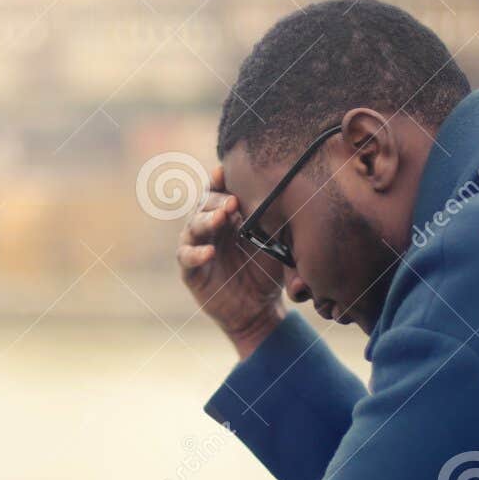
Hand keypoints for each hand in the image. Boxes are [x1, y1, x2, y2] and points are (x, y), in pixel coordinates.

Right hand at [178, 165, 287, 358]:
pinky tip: (209, 252)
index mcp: (228, 214)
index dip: (219, 179)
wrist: (258, 308)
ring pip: (193, 226)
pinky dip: (196, 253)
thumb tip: (292, 196)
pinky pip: (186, 257)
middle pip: (205, 203)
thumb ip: (275, 221)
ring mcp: (197, 246)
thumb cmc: (267, 270)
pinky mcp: (190, 270)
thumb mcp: (275, 243)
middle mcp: (210, 226)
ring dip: (206, 220)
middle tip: (233, 201)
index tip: (225, 171)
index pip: (219, 190)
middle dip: (218, 200)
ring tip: (221, 219)